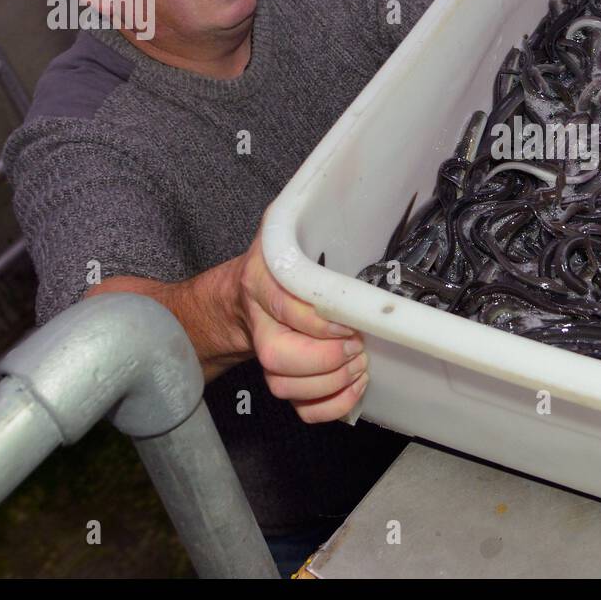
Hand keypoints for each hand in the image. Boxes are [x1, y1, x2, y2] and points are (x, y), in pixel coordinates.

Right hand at [234, 227, 368, 422]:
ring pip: (285, 386)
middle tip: (356, 345)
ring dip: (332, 382)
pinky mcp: (281, 381)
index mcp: (261, 281)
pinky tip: (351, 386)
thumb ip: (307, 216)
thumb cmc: (277, 266)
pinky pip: (300, 410)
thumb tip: (341, 189)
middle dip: (325, 358)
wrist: (242, 300)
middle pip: (278, 356)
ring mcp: (267, 356)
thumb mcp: (287, 232)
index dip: (318, 321)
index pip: (284, 306)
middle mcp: (259, 322)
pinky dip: (331, 406)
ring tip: (358, 363)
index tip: (348, 324)